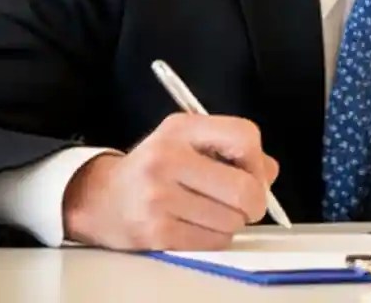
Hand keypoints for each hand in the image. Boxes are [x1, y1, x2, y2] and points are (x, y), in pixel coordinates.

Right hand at [63, 113, 279, 249]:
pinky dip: (216, 237)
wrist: (101, 198)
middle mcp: (167, 159)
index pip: (244, 137)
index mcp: (181, 129)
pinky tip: (199, 225)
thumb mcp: (188, 141)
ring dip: (233, 221)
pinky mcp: (155, 232)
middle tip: (246, 204)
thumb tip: (269, 173)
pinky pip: (213, 241)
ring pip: (232, 219)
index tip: (254, 172)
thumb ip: (232, 149)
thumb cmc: (155, 168)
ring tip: (212, 211)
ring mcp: (159, 197)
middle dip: (255, 201)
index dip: (259, 160)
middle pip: (244, 188)